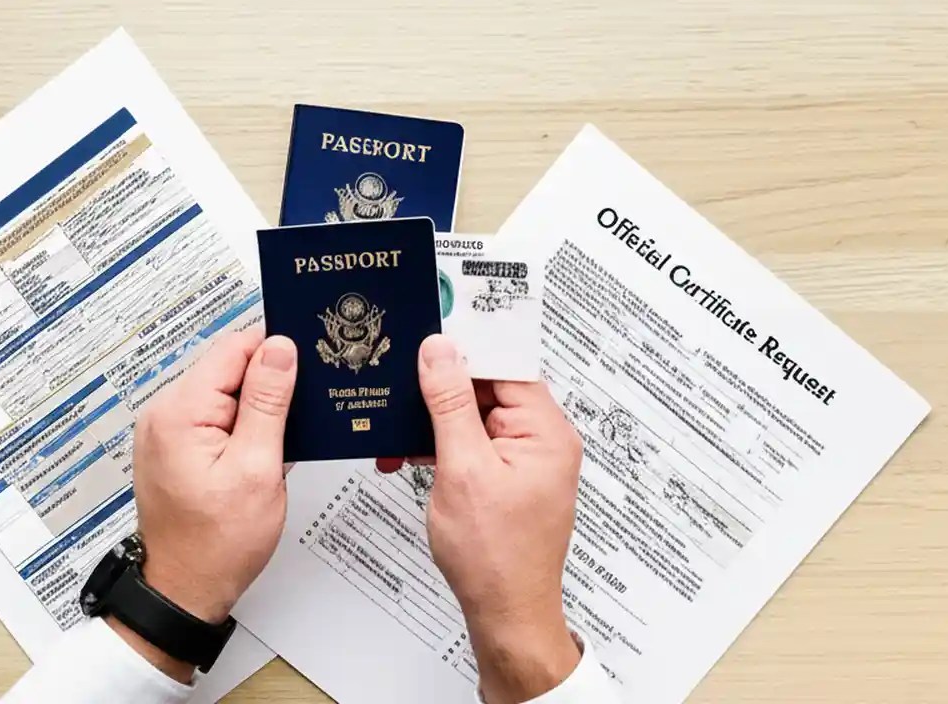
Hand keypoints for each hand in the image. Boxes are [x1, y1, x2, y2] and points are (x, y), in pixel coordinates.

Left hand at [116, 329, 295, 677]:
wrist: (185, 590)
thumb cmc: (217, 543)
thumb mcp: (257, 468)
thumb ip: (268, 402)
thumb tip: (280, 348)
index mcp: (179, 411)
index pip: (232, 348)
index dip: (274, 352)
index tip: (307, 365)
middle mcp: (164, 413)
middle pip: (227, 367)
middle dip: (267, 384)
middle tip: (299, 413)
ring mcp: (166, 430)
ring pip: (224, 392)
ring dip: (257, 409)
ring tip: (279, 441)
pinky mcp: (175, 446)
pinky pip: (215, 416)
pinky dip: (242, 426)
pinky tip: (261, 451)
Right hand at [412, 334, 583, 703]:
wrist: (506, 614)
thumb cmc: (496, 557)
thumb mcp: (461, 469)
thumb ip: (449, 404)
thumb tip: (439, 351)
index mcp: (545, 431)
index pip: (506, 365)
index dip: (466, 347)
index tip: (430, 332)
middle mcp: (543, 440)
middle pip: (489, 387)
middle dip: (441, 387)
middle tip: (402, 380)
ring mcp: (526, 460)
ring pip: (475, 416)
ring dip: (436, 421)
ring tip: (402, 431)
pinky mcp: (508, 477)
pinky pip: (473, 443)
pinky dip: (442, 446)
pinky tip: (413, 454)